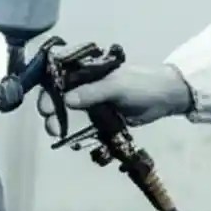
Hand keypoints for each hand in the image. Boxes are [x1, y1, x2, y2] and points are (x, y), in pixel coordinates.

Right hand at [36, 64, 193, 136]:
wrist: (165, 97)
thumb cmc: (141, 84)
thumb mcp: (116, 86)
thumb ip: (92, 92)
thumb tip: (66, 101)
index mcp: (87, 69)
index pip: (60, 74)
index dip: (49, 87)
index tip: (45, 104)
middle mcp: (86, 83)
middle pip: (60, 95)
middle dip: (52, 109)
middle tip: (51, 124)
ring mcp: (93, 101)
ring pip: (70, 111)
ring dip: (61, 122)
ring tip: (57, 133)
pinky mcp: (101, 117)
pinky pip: (85, 125)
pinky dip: (78, 133)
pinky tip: (73, 140)